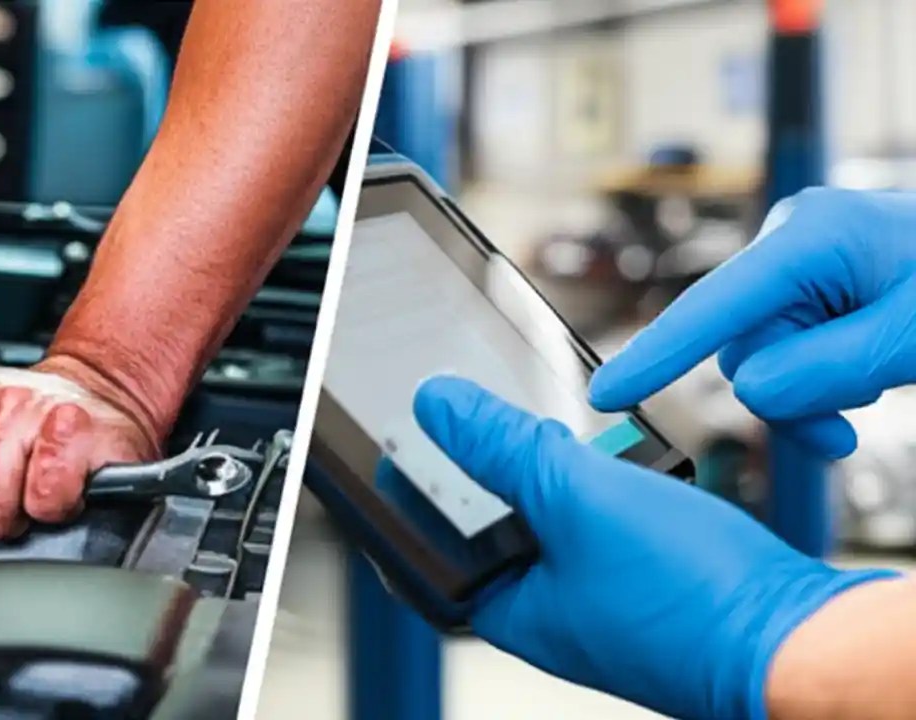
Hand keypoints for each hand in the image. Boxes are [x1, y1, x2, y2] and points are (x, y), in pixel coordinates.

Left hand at [410, 375, 893, 719]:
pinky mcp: (648, 580)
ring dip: (543, 476)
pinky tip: (611, 458)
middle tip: (467, 427)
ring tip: (537, 432)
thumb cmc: (690, 599)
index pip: (426, 561)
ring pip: (549, 524)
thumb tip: (436, 405)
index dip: (402, 508)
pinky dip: (596, 487)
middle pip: (486, 535)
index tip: (390, 456)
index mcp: (511, 609)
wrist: (799, 642)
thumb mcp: (576, 500)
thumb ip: (502, 450)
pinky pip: (601, 525)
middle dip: (476, 479)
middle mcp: (552, 610)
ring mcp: (601, 597)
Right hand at [589, 188, 915, 458]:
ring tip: (867, 403)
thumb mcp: (911, 338)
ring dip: (808, 394)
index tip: (607, 394)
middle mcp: (795, 240)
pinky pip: (787, 348)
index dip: (658, 356)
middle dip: (785, 395)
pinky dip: (817, 382)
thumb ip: (823, 370)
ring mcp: (804, 262)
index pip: (714, 307)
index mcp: (813, 236)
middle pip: (741, 345)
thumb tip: (755, 393)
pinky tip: (856, 391)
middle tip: (843, 432)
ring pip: (763, 356)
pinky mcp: (816, 285)